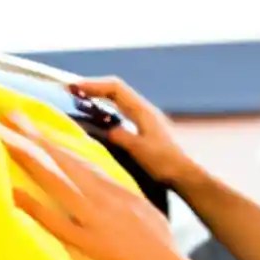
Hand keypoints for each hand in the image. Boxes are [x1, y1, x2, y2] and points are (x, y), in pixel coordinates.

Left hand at [0, 112, 206, 259]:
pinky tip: (13, 193)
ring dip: (28, 157)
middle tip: (8, 114)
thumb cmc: (164, 256)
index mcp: (118, 191)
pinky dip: (34, 207)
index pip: (81, 159)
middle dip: (35, 136)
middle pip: (64, 160)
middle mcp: (106, 198)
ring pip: (57, 180)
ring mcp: (97, 220)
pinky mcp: (90, 245)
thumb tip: (107, 193)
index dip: (55, 141)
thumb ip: (122, 202)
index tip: (34, 124)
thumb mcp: (145, 216)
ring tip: (3, 138)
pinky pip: (56, 223)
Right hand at [69, 76, 199, 187]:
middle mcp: (144, 110)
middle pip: (116, 89)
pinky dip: (106, 109)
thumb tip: (106, 129)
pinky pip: (122, 111)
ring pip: (119, 99)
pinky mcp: (146, 128)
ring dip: (99, 97)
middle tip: (72, 91)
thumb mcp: (139, 149)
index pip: (115, 88)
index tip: (73, 87)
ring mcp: (146, 118)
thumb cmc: (165, 162)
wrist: (186, 174)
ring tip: (80, 101)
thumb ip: (120, 136)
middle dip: (93, 87)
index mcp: (142, 111)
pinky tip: (99, 119)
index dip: (93, 85)